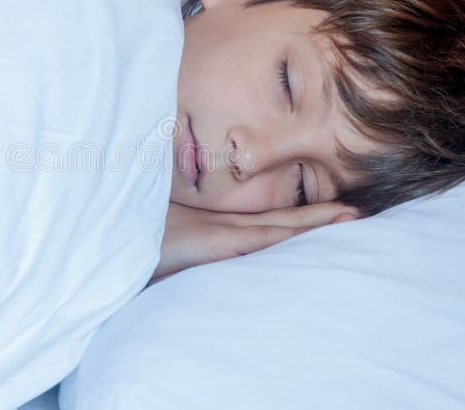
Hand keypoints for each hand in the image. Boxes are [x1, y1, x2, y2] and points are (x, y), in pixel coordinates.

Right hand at [150, 201, 358, 283]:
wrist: (108, 238)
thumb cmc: (132, 242)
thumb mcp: (163, 249)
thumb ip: (184, 248)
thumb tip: (193, 251)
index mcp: (214, 230)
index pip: (265, 224)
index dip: (298, 219)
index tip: (328, 215)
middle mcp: (223, 227)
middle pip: (281, 221)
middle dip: (318, 217)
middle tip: (356, 212)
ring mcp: (221, 232)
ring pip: (279, 227)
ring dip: (315, 222)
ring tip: (351, 216)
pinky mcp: (214, 241)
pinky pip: (260, 238)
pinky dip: (290, 234)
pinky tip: (315, 231)